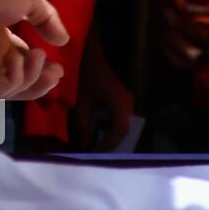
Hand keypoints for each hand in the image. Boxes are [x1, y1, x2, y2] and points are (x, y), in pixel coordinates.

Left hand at [0, 0, 67, 99]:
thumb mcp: (31, 2)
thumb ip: (48, 22)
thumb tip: (64, 42)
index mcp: (0, 39)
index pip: (22, 64)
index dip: (41, 69)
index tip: (59, 67)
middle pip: (18, 82)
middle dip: (40, 82)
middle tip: (58, 73)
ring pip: (11, 90)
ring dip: (32, 79)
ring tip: (39, 55)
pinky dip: (16, 79)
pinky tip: (21, 59)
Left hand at [70, 35, 133, 150]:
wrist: (89, 55)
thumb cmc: (84, 77)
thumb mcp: (80, 105)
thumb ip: (83, 128)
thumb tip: (84, 149)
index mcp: (120, 104)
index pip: (120, 131)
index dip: (107, 145)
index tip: (91, 154)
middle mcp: (128, 104)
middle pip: (122, 131)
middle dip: (106, 144)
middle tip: (90, 153)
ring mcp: (126, 102)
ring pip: (120, 127)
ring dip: (106, 137)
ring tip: (90, 144)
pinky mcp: (120, 100)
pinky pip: (117, 120)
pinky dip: (106, 129)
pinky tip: (93, 131)